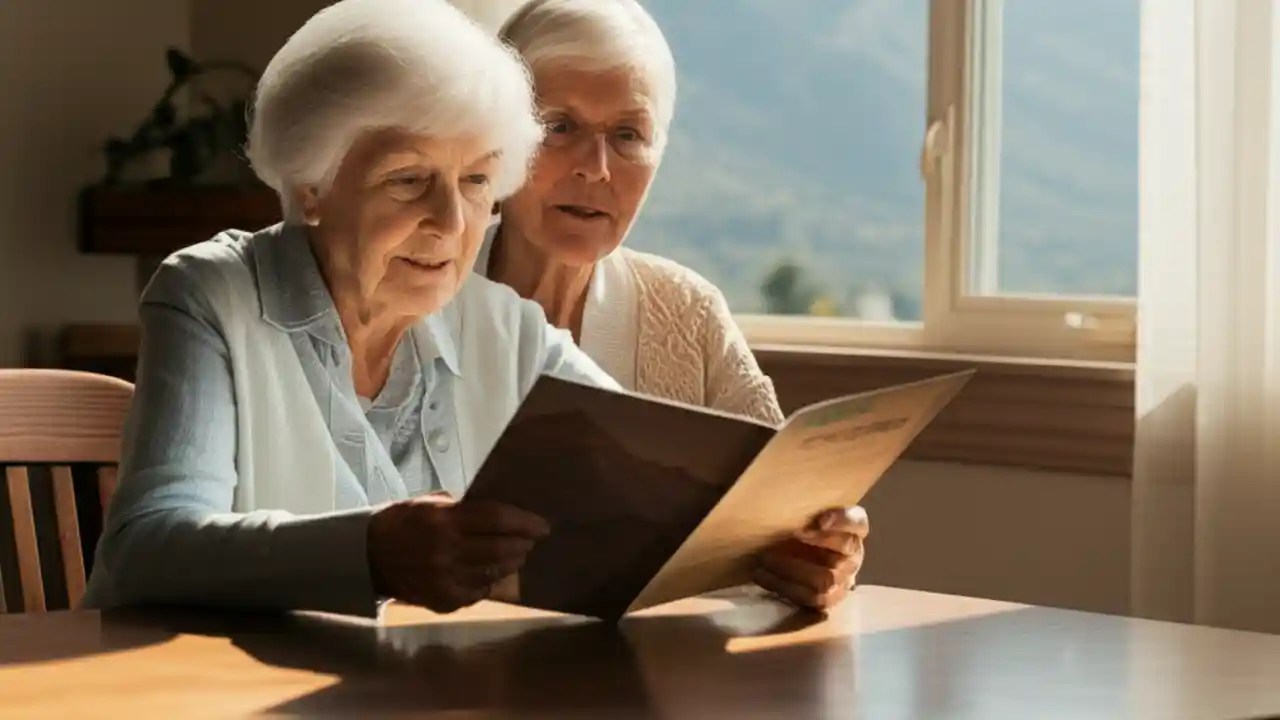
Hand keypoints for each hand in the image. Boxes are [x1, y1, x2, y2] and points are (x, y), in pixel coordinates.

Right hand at [367, 494, 549, 612]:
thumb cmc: (399, 522)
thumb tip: (497, 513)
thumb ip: (461, 508)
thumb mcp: (427, 503)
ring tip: (518, 555)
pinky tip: (494, 574)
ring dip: (511, 563)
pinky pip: (478, 592)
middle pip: (500, 549)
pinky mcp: (442, 601)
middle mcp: (447, 552)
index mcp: (443, 522)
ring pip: (493, 573)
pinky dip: (490, 582)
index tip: (543, 526)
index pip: (496, 519)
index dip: (525, 522)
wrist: (365, 557)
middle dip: (523, 544)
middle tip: (532, 541)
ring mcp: (445, 580)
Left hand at [753, 506, 868, 610]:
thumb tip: (778, 487)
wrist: (803, 562)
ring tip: (766, 558)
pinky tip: (762, 575)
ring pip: (826, 579)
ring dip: (793, 568)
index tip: (821, 519)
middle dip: (817, 542)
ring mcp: (844, 581)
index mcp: (853, 530)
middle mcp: (854, 555)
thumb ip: (802, 506)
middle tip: (790, 534)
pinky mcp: (828, 600)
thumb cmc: (801, 530)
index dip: (843, 520)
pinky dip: (784, 586)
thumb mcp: (804, 514)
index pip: (858, 522)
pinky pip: (811, 599)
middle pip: (845, 549)